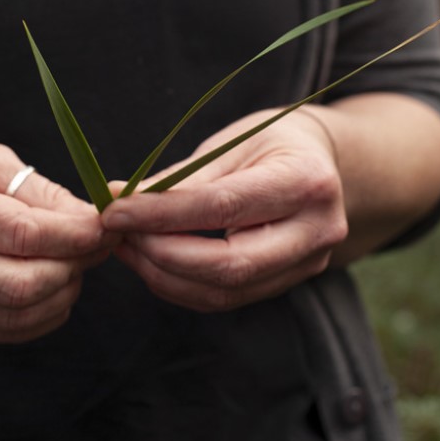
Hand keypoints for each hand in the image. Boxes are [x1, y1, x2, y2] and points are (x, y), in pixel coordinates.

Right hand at [0, 137, 112, 342]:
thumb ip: (36, 190)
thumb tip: (91, 221)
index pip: (19, 233)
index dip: (74, 234)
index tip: (104, 224)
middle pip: (20, 284)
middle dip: (74, 268)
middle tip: (96, 246)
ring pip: (15, 315)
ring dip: (63, 294)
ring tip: (75, 264)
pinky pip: (3, 330)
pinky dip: (43, 315)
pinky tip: (53, 287)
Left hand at [100, 109, 347, 311]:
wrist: (326, 164)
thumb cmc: (273, 144)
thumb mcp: (231, 144)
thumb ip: (180, 179)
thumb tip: (118, 199)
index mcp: (305, 181)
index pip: (221, 207)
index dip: (160, 214)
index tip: (114, 212)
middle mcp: (316, 230)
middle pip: (228, 264)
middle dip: (161, 255)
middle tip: (118, 235)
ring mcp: (308, 264)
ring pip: (224, 290)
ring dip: (163, 274)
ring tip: (127, 246)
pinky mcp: (288, 283)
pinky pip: (226, 297)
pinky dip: (180, 284)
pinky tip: (151, 262)